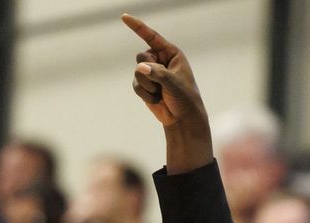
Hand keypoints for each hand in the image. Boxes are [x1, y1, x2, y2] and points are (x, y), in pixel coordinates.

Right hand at [122, 14, 212, 172]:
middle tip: (161, 83)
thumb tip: (140, 68)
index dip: (137, 27)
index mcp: (171, 53)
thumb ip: (158, 74)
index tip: (124, 17)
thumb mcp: (174, 84)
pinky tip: (156, 99)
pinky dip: (144, 93)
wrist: (182, 119)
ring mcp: (151, 72)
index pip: (152, 37)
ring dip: (147, 85)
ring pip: (136, 71)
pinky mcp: (144, 85)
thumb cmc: (185, 98)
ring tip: (161, 93)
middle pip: (141, 56)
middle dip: (148, 71)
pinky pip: (135, 84)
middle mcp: (160, 60)